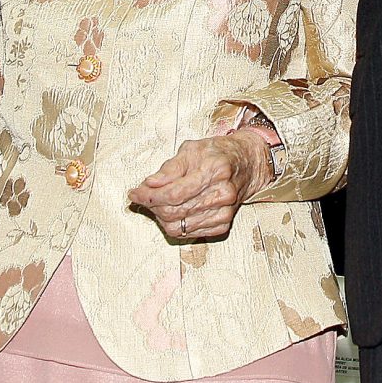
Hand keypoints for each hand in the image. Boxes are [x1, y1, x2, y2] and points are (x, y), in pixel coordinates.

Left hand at [128, 131, 272, 240]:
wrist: (247, 163)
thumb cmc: (218, 153)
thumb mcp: (192, 149)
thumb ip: (169, 168)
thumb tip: (149, 184)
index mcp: (214, 170)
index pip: (174, 193)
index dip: (149, 196)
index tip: (135, 193)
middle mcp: (222, 193)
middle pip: (175, 212)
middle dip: (153, 206)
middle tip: (143, 197)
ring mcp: (224, 212)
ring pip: (179, 227)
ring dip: (161, 217)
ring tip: (158, 203)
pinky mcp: (223, 224)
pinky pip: (190, 234)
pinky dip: (176, 225)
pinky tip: (173, 211)